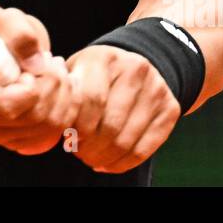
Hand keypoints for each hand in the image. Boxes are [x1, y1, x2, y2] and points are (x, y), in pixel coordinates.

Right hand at [0, 7, 80, 155]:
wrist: (2, 45)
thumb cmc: (1, 31)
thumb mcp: (10, 21)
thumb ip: (21, 35)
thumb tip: (36, 63)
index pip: (6, 107)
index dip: (32, 88)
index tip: (37, 63)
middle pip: (29, 119)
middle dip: (53, 87)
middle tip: (56, 63)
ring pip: (45, 129)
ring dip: (64, 98)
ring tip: (60, 72)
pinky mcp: (13, 139)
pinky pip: (49, 137)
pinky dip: (64, 113)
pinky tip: (63, 91)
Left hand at [64, 45, 180, 172]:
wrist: (137, 63)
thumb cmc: (95, 74)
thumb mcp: (77, 70)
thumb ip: (64, 93)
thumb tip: (53, 121)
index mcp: (105, 58)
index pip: (91, 101)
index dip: (77, 127)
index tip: (68, 137)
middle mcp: (135, 69)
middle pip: (110, 125)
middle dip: (90, 148)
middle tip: (78, 152)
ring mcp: (156, 89)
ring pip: (126, 142)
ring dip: (104, 158)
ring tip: (91, 158)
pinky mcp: (170, 109)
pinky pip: (144, 150)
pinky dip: (122, 164)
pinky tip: (108, 162)